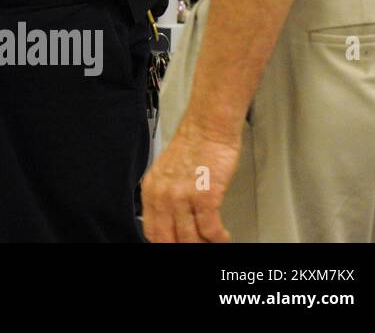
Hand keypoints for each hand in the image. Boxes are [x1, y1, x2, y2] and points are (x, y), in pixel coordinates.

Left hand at [141, 116, 240, 242]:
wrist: (207, 128)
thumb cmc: (193, 147)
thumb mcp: (167, 174)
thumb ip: (165, 197)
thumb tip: (172, 223)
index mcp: (151, 190)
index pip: (152, 232)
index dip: (165, 244)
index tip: (176, 245)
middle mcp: (163, 195)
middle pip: (169, 240)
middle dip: (185, 247)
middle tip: (198, 245)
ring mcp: (182, 197)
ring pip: (190, 239)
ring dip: (204, 245)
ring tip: (213, 242)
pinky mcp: (204, 196)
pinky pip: (210, 229)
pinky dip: (218, 238)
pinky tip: (222, 236)